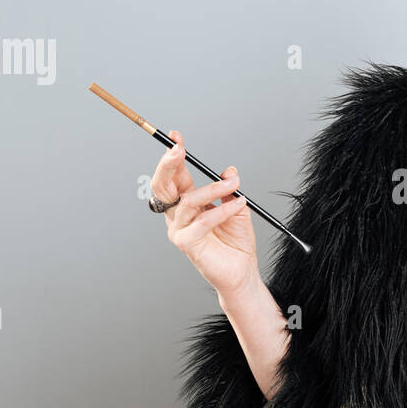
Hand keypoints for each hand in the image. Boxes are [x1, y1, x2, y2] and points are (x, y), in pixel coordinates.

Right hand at [154, 129, 260, 299]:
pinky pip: (202, 221)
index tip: (176, 136)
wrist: (242, 270)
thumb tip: (229, 170)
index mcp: (187, 202)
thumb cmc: (236, 241)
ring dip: (213, 188)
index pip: (174, 174)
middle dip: (169, 164)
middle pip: (163, 185)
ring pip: (188, 201)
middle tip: (178, 149)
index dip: (173, 155)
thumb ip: (230, 188)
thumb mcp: (238, 206)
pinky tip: (237, 205)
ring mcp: (179, 229)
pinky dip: (222, 210)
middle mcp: (178, 214)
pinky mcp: (186, 243)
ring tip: (233, 185)